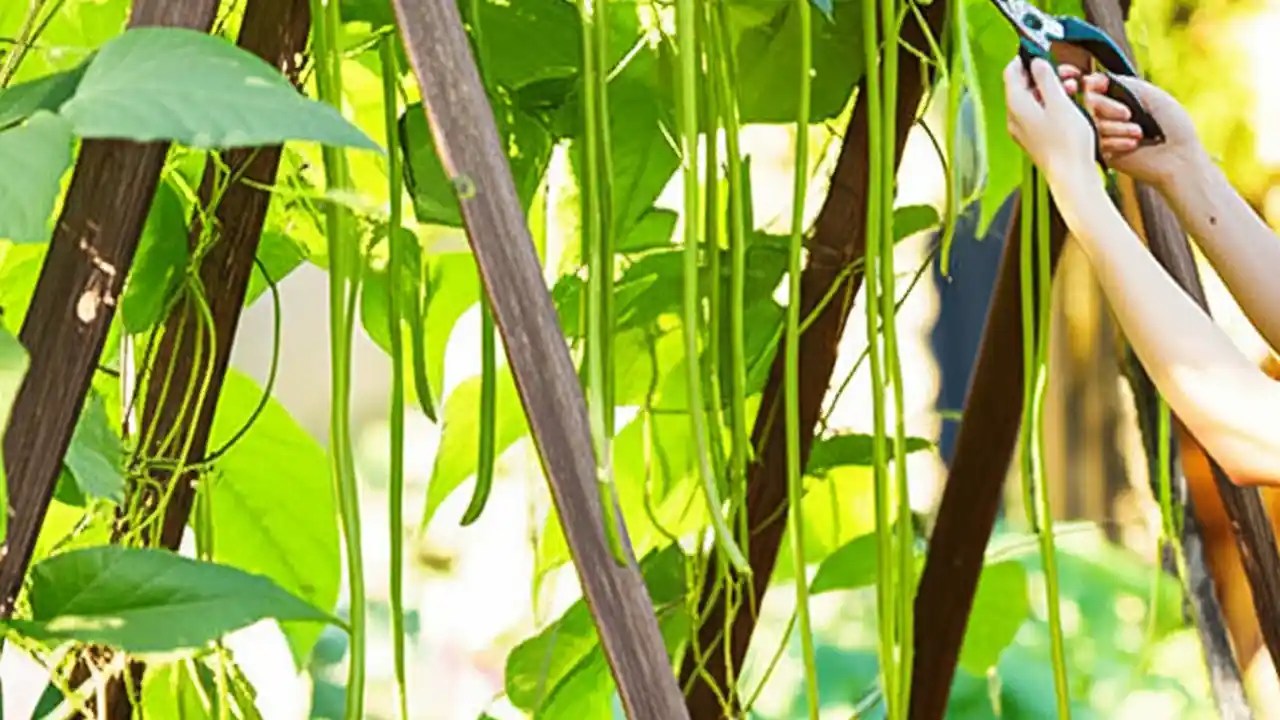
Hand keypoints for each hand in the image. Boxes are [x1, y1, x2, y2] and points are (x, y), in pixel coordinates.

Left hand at [1003, 57, 1097, 188]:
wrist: (1071, 176)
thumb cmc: (1066, 142)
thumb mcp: (1059, 102)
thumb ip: (1046, 79)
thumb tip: (1036, 62)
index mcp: (1016, 106)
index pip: (1011, 73)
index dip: (1024, 59)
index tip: (1040, 52)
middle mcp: (1014, 118)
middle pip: (1021, 86)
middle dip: (1040, 74)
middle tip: (1061, 70)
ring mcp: (1022, 130)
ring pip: (1031, 100)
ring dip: (1048, 89)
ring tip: (1069, 86)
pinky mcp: (1033, 138)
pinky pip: (1037, 114)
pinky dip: (1049, 104)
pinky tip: (1067, 104)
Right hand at [1058, 65, 1204, 188]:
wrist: (1178, 157)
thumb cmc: (1171, 124)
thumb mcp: (1148, 94)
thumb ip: (1120, 83)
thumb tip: (1086, 80)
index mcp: (1120, 98)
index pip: (1092, 85)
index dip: (1093, 84)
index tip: (1102, 85)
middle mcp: (1108, 114)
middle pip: (1087, 102)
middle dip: (1107, 107)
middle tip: (1129, 115)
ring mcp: (1103, 134)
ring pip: (1091, 123)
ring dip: (1117, 127)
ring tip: (1139, 134)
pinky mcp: (1102, 154)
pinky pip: (1095, 142)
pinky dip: (1115, 141)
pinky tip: (1133, 145)